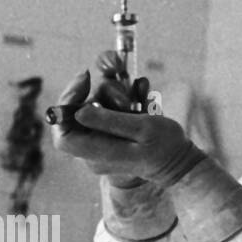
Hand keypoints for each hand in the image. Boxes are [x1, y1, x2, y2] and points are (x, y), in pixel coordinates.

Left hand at [53, 73, 204, 186]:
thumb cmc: (164, 146)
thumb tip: (78, 112)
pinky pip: (106, 112)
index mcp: (98, 153)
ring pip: (93, 109)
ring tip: (138, 97)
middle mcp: (93, 152)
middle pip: (78, 115)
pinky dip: (120, 99)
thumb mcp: (142, 128)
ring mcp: (100, 144)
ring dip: (114, 95)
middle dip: (98, 94)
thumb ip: (110, 121)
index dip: (66, 105)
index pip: (63, 134)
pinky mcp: (109, 135)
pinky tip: (140, 98)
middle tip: (120, 85)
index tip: (84, 80)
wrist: (178, 162)